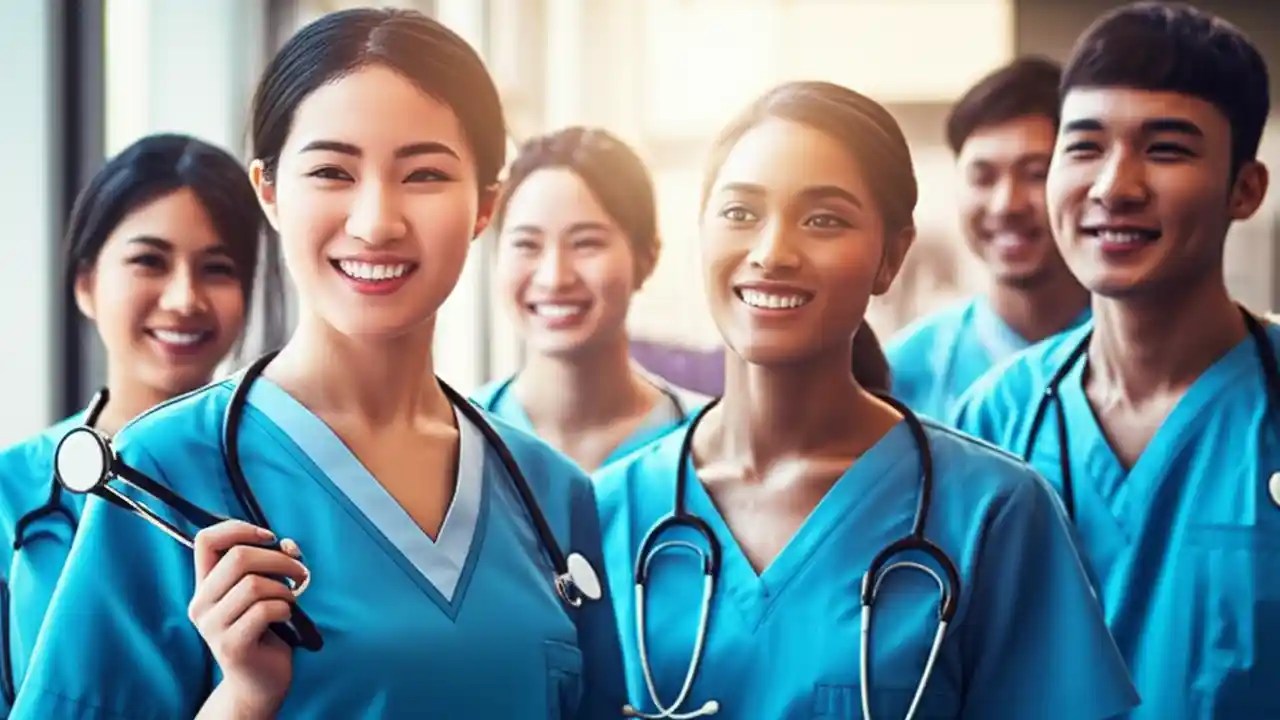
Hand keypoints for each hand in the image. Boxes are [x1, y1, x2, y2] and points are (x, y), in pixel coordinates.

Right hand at [188, 520, 308, 715]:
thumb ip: (264, 566)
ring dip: (285, 589)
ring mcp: (213, 627)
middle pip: (238, 558)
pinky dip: (285, 608)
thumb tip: (285, 544)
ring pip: (255, 584)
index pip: (206, 540)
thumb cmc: (265, 630)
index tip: (269, 537)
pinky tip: (285, 618)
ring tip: (290, 601)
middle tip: (299, 571)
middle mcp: (201, 604)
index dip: (238, 528)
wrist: (259, 682)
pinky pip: (265, 610)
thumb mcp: (259, 593)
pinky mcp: (231, 645)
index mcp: (205, 586)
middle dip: (279, 559)